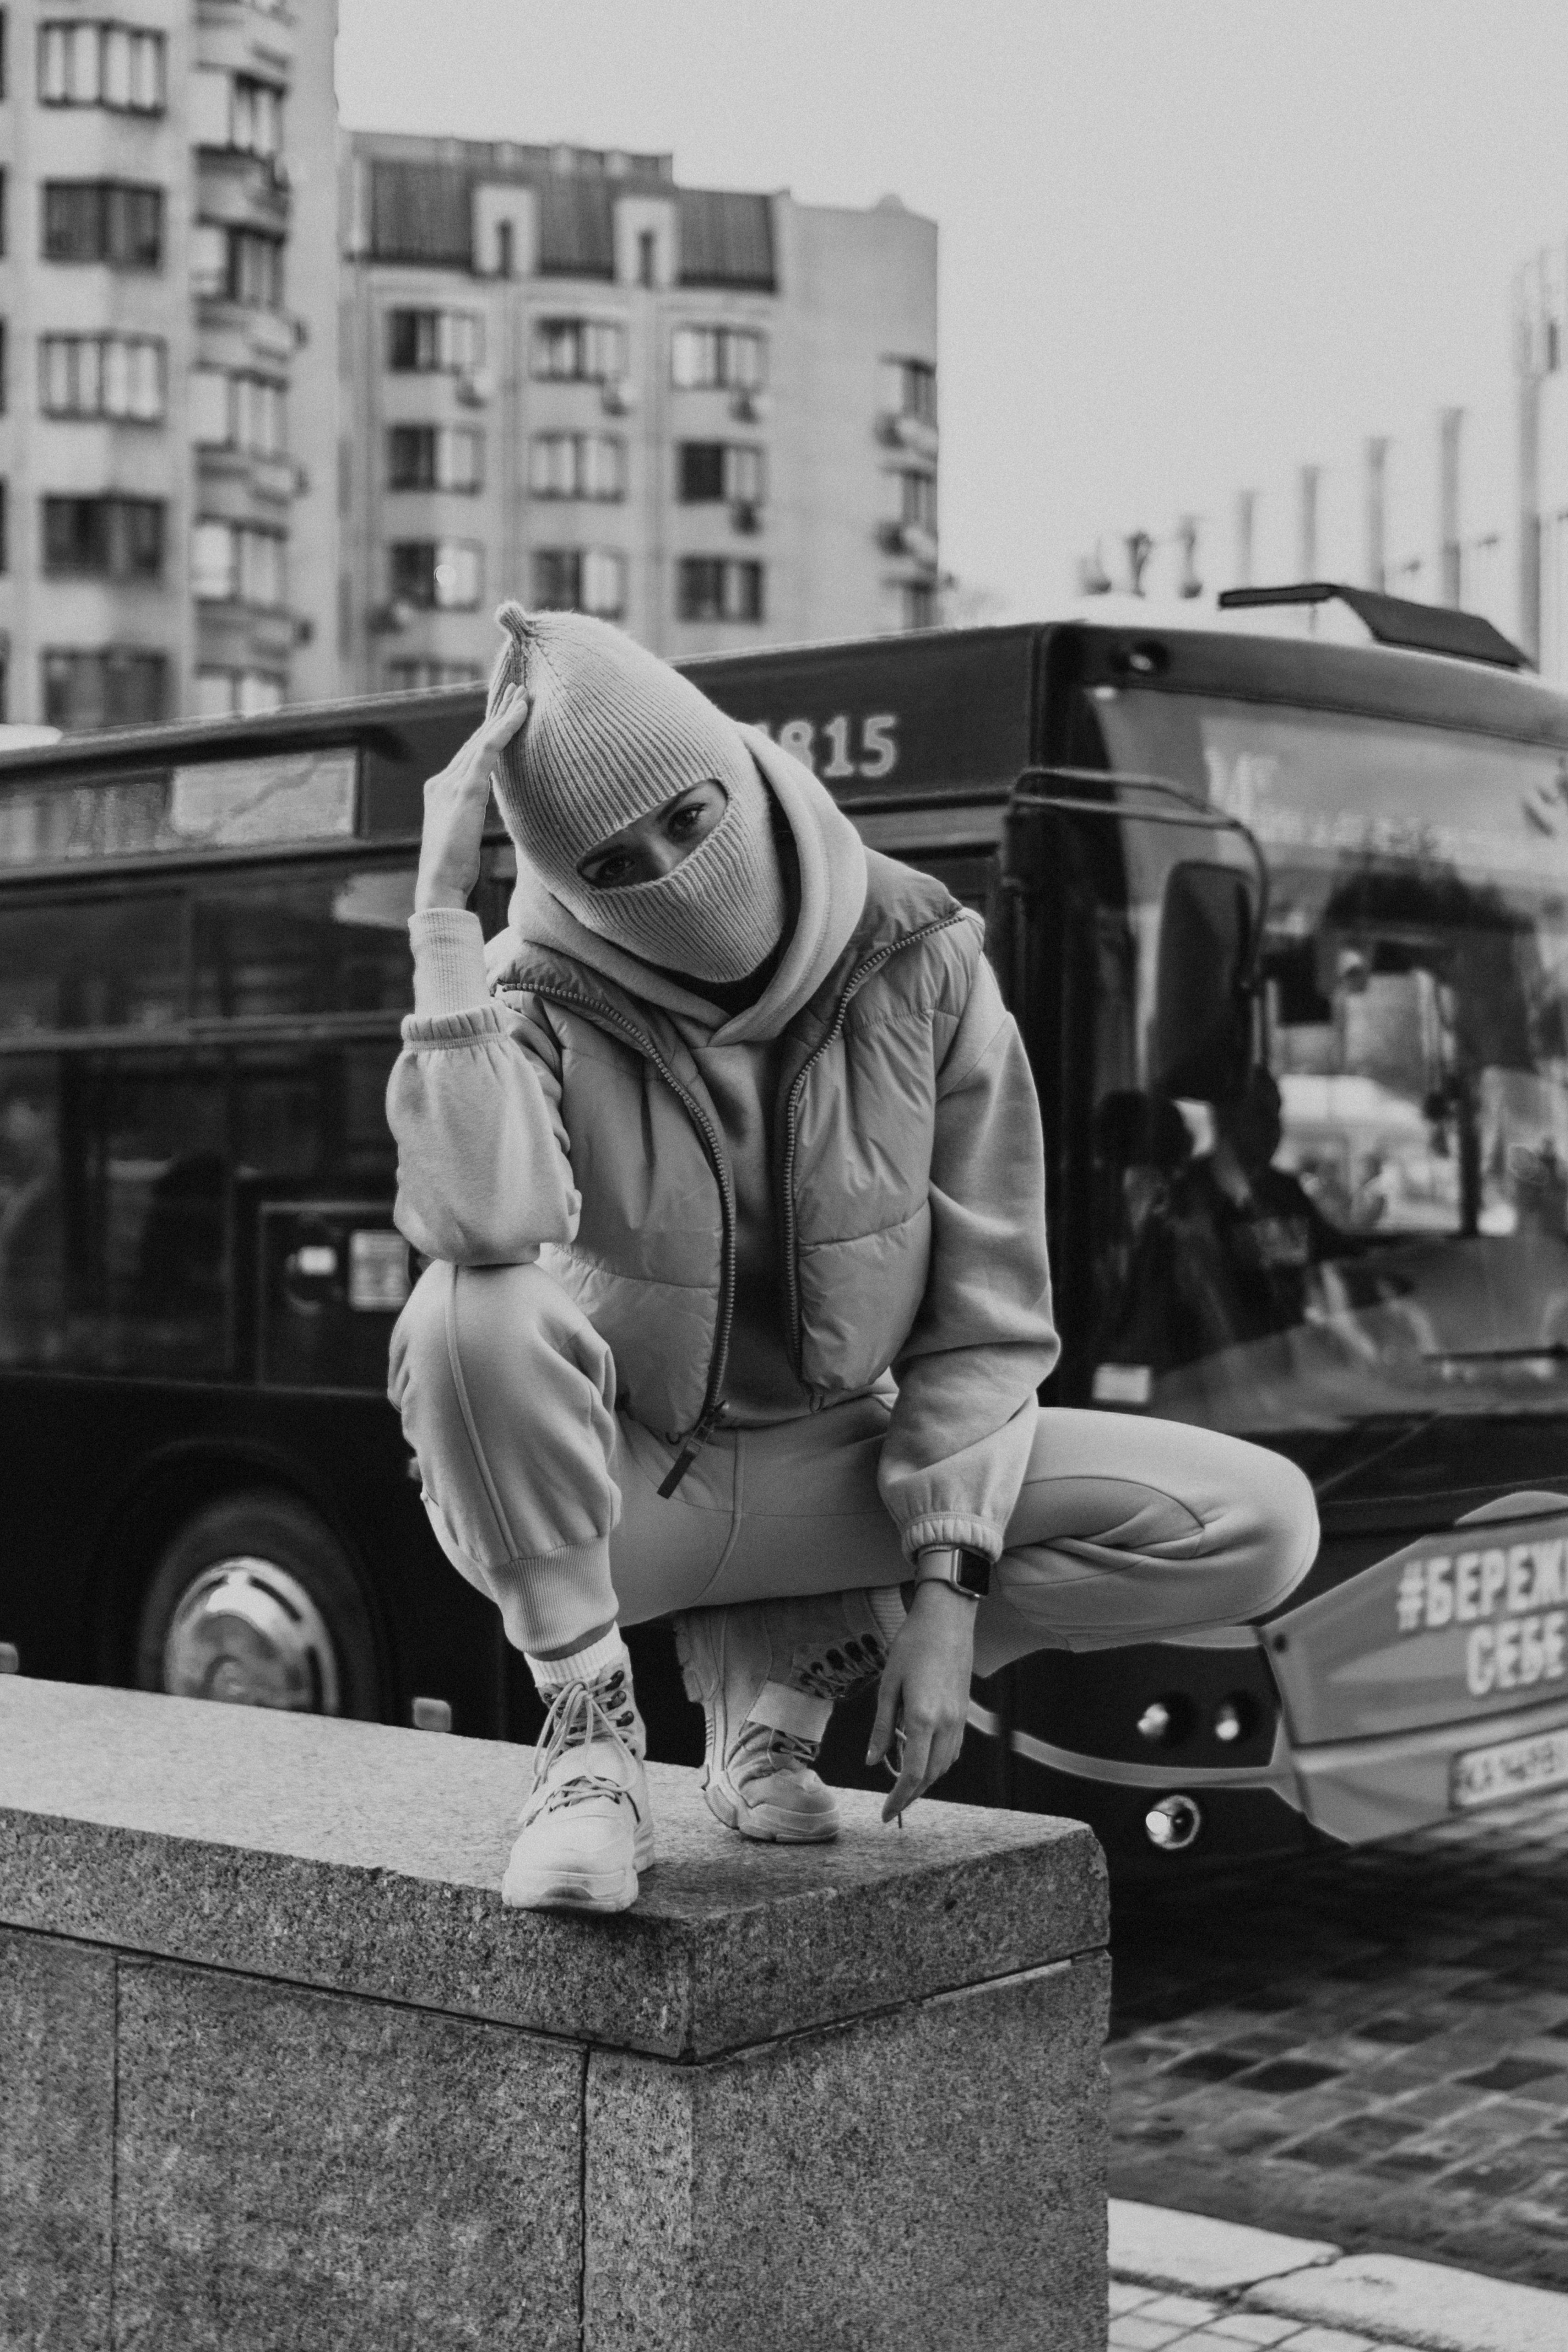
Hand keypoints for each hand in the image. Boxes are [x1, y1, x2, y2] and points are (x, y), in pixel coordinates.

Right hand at [414, 682, 529, 912]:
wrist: (438, 885)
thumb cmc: (455, 869)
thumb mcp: (465, 834)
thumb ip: (473, 813)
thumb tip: (486, 808)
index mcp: (441, 789)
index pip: (470, 752)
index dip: (490, 729)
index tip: (508, 710)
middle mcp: (443, 780)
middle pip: (476, 738)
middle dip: (497, 712)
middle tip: (517, 688)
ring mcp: (451, 784)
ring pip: (483, 738)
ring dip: (504, 714)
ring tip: (523, 693)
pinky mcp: (464, 791)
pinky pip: (488, 751)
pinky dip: (505, 729)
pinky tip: (520, 713)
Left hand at [866, 1580, 976, 1822]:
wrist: (947, 1620)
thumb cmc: (912, 1646)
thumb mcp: (889, 1685)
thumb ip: (881, 1726)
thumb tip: (872, 1761)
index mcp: (923, 1718)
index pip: (911, 1774)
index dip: (897, 1799)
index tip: (885, 1814)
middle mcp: (945, 1724)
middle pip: (930, 1776)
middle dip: (910, 1796)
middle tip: (891, 1807)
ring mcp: (959, 1720)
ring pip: (944, 1766)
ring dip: (925, 1781)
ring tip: (903, 1787)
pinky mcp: (964, 1713)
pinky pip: (953, 1751)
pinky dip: (938, 1764)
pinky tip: (923, 1761)